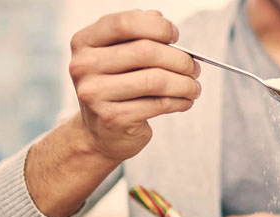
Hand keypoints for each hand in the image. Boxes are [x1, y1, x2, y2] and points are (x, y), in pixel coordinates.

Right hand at [68, 9, 201, 160]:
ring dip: (184, 83)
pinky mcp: (113, 118)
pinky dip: (179, 101)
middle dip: (180, 59)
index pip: (125, 23)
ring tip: (194, 86)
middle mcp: (85, 66)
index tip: (175, 36)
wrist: (100, 132)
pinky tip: (185, 100)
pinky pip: (158, 104)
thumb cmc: (116, 87)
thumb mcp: (118, 56)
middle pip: (146, 52)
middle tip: (194, 67)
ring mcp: (96, 94)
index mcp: (85, 42)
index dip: (158, 27)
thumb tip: (160, 20)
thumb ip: (136, 35)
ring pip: (155, 80)